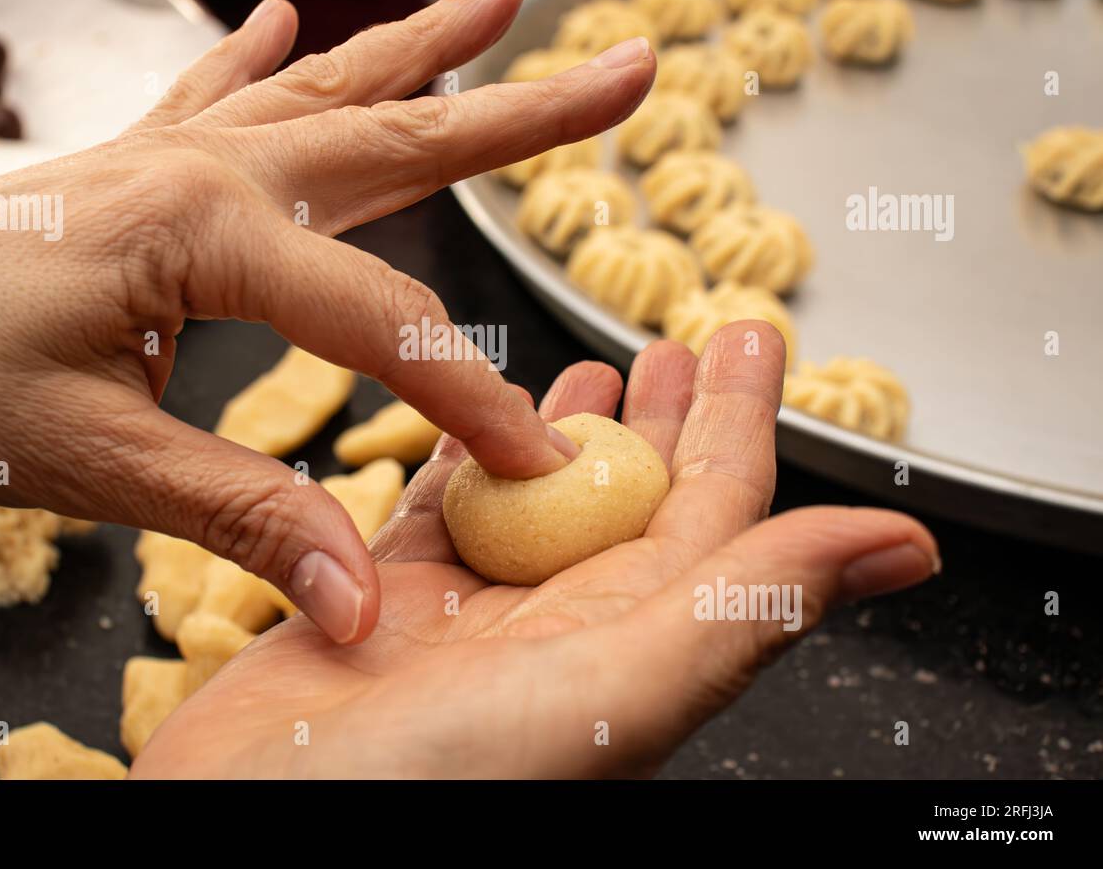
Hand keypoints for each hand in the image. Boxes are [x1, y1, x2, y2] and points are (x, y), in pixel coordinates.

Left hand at [0, 0, 654, 642]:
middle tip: (633, 70)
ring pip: (327, 95)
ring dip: (425, 54)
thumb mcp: (95, 467)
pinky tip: (294, 18)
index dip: (466, 399)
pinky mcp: (127, 170)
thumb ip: (245, 519)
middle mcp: (201, 167)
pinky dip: (271, 59)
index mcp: (203, 229)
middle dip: (526, 111)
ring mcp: (163, 154)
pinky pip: (219, 96)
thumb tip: (367, 598)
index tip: (533, 464)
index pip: (380, 319)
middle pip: (398, 137)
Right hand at [131, 324, 940, 777]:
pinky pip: (438, 509)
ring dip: (568, 429)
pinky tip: (479, 417)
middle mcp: (559, 627)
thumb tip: (905, 547)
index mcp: (629, 641)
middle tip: (687, 338)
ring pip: (537, 497)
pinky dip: (461, 457)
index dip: (741, 420)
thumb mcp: (616, 688)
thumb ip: (745, 607)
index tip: (755, 338)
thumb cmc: (429, 790)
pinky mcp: (383, 601)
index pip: (714, 509)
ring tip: (596, 370)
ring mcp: (469, 616)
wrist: (252, 825)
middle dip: (666, 416)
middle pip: (631, 496)